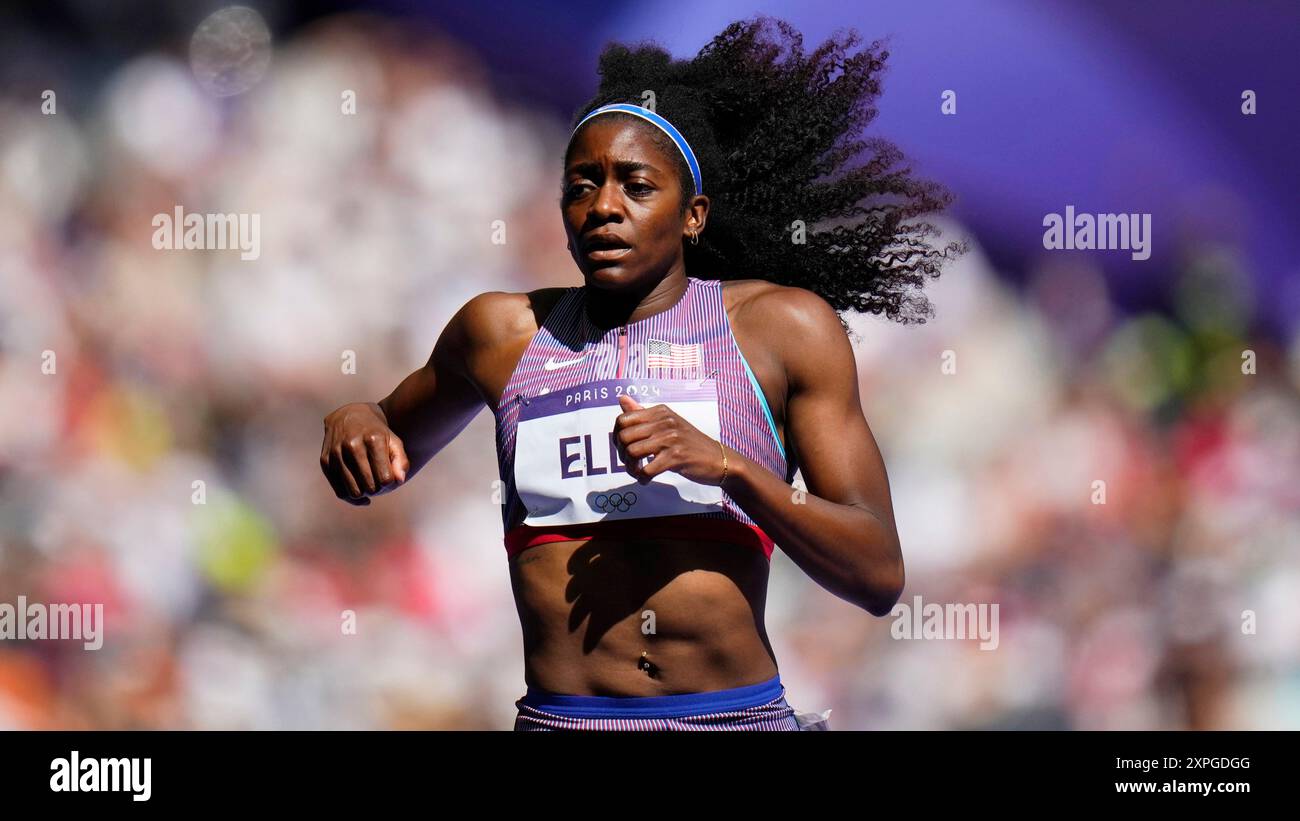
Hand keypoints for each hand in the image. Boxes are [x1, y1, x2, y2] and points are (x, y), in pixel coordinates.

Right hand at [320, 402, 410, 505]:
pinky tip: (362, 494)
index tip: (390, 477)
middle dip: (379, 489)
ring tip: (371, 484)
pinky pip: (340, 492)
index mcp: (373, 439)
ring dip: (365, 493)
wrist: (349, 415)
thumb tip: (400, 481)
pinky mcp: (325, 461)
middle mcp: (352, 446)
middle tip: (380, 482)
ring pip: (354, 492)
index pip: (385, 478)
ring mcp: (336, 454)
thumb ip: (401, 461)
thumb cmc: (377, 433)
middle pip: (370, 486)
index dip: (390, 483)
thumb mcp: (394, 441)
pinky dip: (353, 498)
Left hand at [613, 394, 727, 485]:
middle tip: (631, 463)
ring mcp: (671, 438)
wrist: (718, 459)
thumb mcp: (668, 424)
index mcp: (660, 412)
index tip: (624, 448)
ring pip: (632, 452)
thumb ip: (643, 414)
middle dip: (622, 455)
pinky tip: (646, 479)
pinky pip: (647, 470)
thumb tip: (621, 398)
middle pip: (624, 437)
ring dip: (631, 468)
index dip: (617, 437)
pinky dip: (642, 478)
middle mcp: (665, 421)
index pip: (623, 419)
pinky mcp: (677, 457)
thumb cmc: (690, 443)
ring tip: (638, 472)